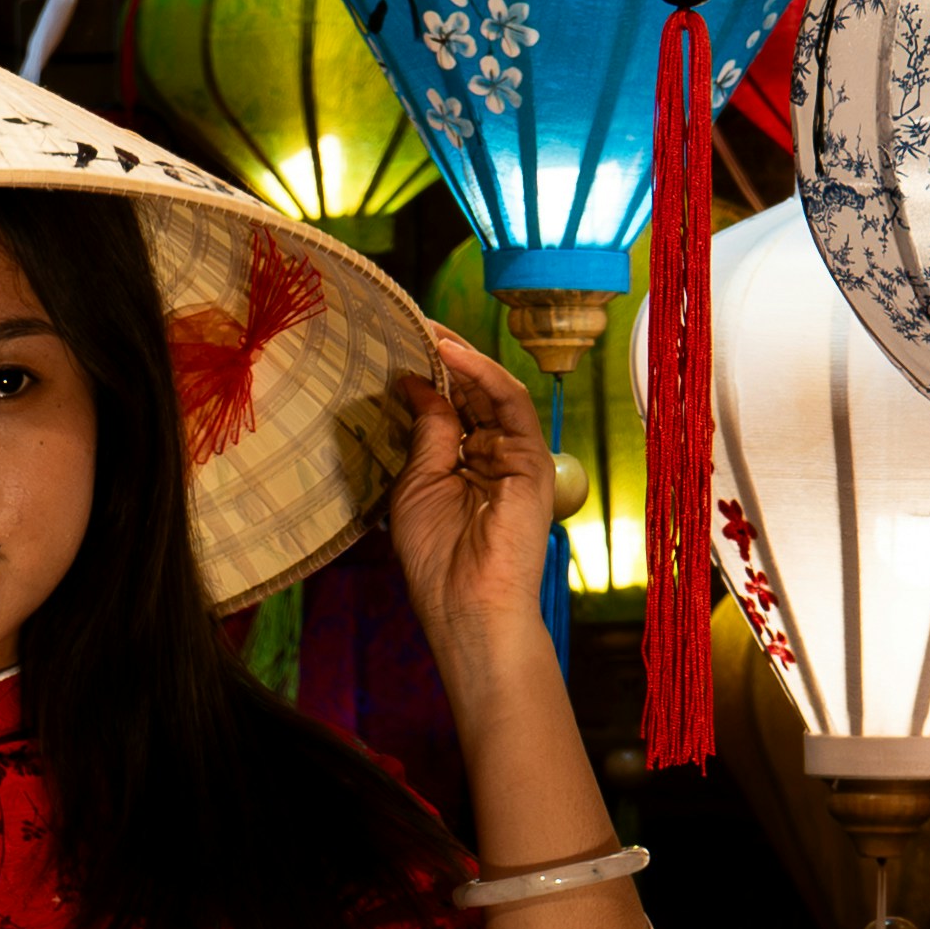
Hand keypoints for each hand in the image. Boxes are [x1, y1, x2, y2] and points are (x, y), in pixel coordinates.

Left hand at [387, 322, 557, 700]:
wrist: (467, 604)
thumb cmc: (436, 558)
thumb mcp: (417, 482)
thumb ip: (426, 431)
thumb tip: (417, 382)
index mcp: (463, 465)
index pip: (450, 409)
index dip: (427, 376)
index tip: (397, 346)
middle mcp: (491, 456)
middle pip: (472, 395)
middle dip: (444, 358)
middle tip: (411, 323)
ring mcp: (515, 456)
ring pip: (492, 392)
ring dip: (461, 357)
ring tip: (427, 329)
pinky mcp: (531, 458)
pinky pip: (510, 403)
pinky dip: (482, 373)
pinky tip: (451, 353)